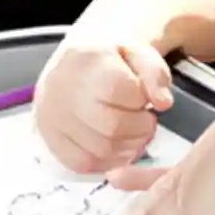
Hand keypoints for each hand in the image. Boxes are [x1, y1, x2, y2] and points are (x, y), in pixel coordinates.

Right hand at [32, 36, 174, 173]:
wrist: (76, 63)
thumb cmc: (110, 58)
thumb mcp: (138, 51)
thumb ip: (155, 72)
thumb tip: (163, 102)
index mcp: (85, 58)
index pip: (120, 91)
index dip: (141, 100)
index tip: (144, 98)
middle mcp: (61, 88)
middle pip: (111, 125)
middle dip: (140, 128)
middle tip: (145, 120)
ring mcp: (52, 116)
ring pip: (100, 149)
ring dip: (129, 146)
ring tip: (133, 131)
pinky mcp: (51, 139)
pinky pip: (84, 163)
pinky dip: (109, 160)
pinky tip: (118, 144)